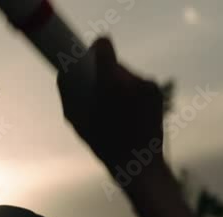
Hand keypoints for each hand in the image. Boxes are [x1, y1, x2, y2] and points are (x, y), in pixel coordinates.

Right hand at [59, 38, 165, 179]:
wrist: (139, 163)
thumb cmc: (104, 145)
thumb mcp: (77, 120)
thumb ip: (69, 92)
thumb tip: (64, 73)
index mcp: (111, 83)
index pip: (103, 46)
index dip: (95, 49)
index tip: (90, 58)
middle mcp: (132, 79)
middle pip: (114, 63)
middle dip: (104, 74)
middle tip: (97, 94)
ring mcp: (148, 85)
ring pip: (126, 74)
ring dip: (118, 85)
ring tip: (113, 110)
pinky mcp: (157, 92)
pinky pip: (138, 84)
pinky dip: (130, 93)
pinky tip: (127, 113)